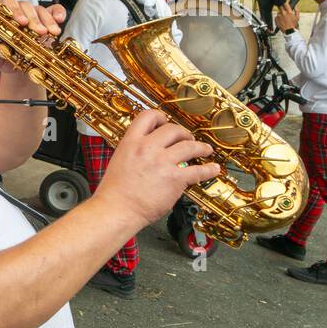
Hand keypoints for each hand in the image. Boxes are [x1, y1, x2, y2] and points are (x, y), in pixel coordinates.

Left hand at [0, 0, 63, 73]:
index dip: (13, 10)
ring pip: (39, 9)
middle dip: (32, 18)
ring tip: (51, 34)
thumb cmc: (8, 59)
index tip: (21, 22)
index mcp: (3, 18)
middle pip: (24, 5)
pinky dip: (58, 12)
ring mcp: (34, 14)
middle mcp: (18, 12)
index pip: (5, 5)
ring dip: (46, 20)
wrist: (24, 68)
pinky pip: (54, 9)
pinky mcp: (48, 18)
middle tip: (39, 32)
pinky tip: (60, 20)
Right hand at [96, 110, 220, 227]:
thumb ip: (133, 152)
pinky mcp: (174, 179)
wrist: (116, 210)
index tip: (165, 122)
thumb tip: (145, 152)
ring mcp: (162, 162)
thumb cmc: (114, 193)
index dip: (160, 117)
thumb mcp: (118, 161)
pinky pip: (198, 171)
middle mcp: (147, 148)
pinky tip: (212, 169)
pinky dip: (208, 170)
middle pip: (173, 129)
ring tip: (205, 150)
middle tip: (187, 139)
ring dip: (200, 147)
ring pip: (189, 146)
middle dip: (183, 133)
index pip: (148, 116)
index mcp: (130, 143)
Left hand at [275, 3, 298, 31]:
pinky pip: (276, 16)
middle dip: (283, 8)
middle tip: (285, 11)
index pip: (285, 4)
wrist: (289, 31)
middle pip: (281, 7)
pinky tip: (281, 20)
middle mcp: (283, 13)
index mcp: (289, 12)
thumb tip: (295, 6)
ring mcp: (279, 16)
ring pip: (279, 12)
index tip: (285, 3)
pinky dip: (278, 18)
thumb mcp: (297, 17)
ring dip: (281, 14)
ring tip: (284, 18)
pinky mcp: (276, 19)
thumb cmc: (293, 25)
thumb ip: (296, 10)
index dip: (285, 3)